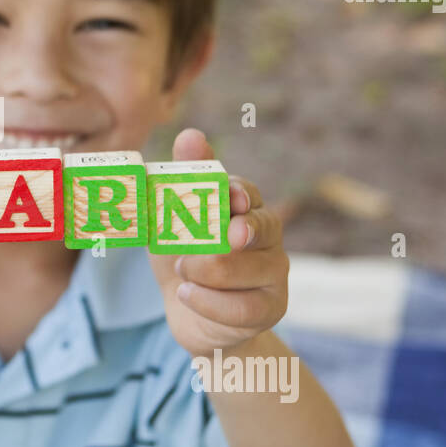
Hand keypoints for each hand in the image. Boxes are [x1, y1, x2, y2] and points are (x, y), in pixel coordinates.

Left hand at [148, 128, 289, 356]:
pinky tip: (186, 294)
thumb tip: (191, 135)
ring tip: (183, 272)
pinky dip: (207, 302)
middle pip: (259, 228)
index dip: (239, 193)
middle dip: (240, 231)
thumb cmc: (182, 255)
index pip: (247, 192)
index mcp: (245, 208)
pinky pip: (240, 308)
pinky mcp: (270, 309)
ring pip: (244, 270)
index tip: (231, 197)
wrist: (188, 311)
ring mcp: (274, 273)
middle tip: (225, 236)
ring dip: (203, 272)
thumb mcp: (171, 218)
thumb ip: (183, 177)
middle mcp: (268, 237)